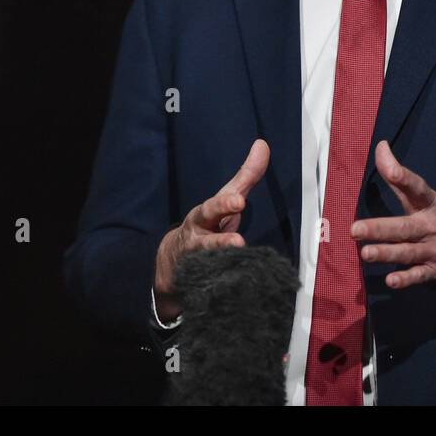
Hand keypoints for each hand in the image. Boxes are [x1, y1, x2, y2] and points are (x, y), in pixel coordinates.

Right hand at [152, 138, 269, 321]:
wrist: (173, 263)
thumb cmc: (208, 224)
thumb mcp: (225, 199)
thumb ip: (245, 176)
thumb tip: (263, 144)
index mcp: (203, 217)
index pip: (214, 208)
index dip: (225, 204)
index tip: (239, 202)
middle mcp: (196, 240)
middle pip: (206, 241)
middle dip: (221, 241)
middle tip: (238, 243)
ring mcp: (197, 264)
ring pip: (209, 266)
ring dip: (223, 267)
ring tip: (239, 267)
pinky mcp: (200, 286)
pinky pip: (212, 288)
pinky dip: (222, 289)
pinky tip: (238, 291)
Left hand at [352, 140, 435, 301]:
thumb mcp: (432, 200)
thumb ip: (401, 180)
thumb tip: (380, 147)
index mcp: (432, 204)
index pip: (417, 187)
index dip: (402, 176)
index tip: (388, 166)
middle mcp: (433, 226)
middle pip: (404, 227)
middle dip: (379, 229)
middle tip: (355, 229)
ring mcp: (435, 250)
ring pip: (408, 252)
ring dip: (387, 253)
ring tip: (366, 253)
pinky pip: (420, 276)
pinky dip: (406, 279)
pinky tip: (392, 280)